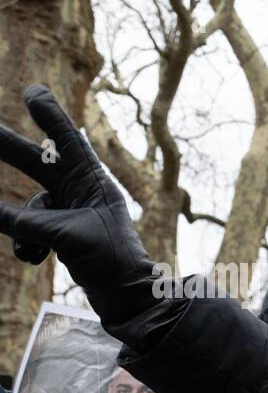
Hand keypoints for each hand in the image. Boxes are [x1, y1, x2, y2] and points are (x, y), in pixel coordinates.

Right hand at [0, 86, 157, 322]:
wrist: (130, 299)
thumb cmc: (111, 263)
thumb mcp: (64, 237)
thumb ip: (23, 223)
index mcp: (95, 184)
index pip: (68, 143)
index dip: (50, 117)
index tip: (33, 93)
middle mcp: (84, 194)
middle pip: (38, 164)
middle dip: (8, 149)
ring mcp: (74, 215)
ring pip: (30, 209)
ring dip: (24, 230)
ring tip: (32, 250)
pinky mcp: (66, 237)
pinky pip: (32, 232)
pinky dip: (29, 246)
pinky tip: (35, 260)